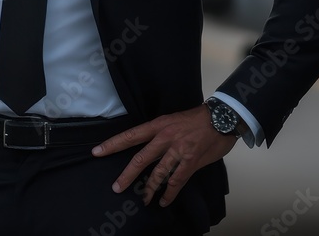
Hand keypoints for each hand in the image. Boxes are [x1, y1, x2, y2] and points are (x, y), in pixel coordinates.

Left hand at [91, 105, 237, 207]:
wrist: (222, 117)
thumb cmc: (197, 118)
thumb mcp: (172, 120)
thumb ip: (160, 133)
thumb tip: (150, 147)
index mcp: (158, 125)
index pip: (130, 135)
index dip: (112, 144)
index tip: (97, 152)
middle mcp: (165, 137)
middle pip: (140, 158)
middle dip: (127, 175)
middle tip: (117, 187)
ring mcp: (178, 150)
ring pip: (158, 173)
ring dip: (149, 188)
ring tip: (143, 199)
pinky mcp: (191, 161)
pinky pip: (177, 181)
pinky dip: (169, 193)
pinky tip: (164, 201)